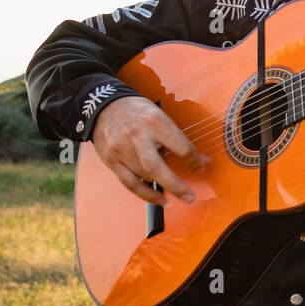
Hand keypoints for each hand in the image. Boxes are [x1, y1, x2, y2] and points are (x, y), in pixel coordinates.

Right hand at [91, 96, 206, 203]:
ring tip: (175, 193)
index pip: (180, 147)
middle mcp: (137, 136)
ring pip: (144, 176)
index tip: (200, 167)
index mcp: (155, 122)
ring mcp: (121, 149)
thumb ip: (177, 138)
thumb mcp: (160, 115)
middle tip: (190, 197)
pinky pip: (130, 183)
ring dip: (162, 187)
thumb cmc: (137, 111)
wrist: (104, 105)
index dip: (194, 161)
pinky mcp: (112, 160)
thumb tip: (199, 160)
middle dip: (176, 186)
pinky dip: (146, 194)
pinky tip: (159, 199)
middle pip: (156, 167)